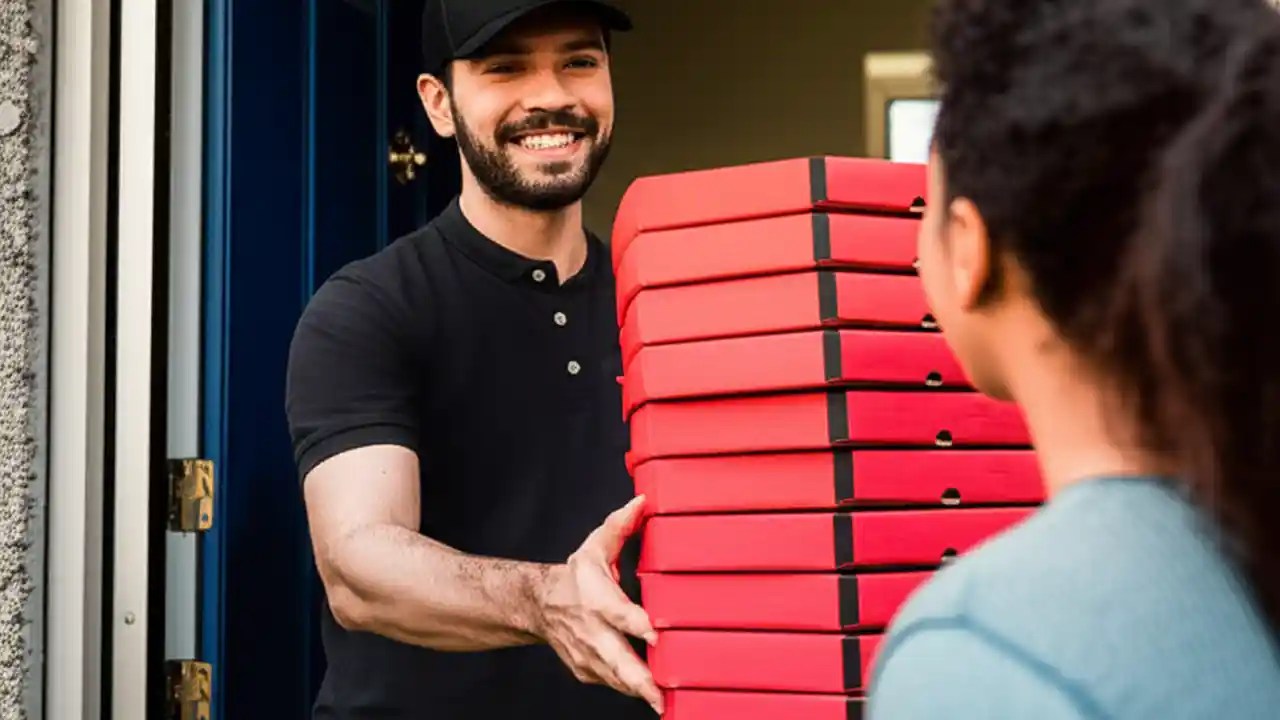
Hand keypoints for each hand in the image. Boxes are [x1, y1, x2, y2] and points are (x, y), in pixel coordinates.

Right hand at [534, 495, 662, 714]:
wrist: (540, 606)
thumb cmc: (576, 577)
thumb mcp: (596, 546)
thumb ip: (620, 525)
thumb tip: (642, 502)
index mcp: (596, 599)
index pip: (618, 613)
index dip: (636, 624)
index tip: (655, 633)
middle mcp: (592, 631)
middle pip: (617, 659)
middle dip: (639, 678)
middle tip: (661, 693)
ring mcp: (589, 656)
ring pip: (617, 679)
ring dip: (640, 691)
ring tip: (666, 703)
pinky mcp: (589, 672)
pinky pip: (614, 684)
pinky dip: (632, 691)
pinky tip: (654, 696)